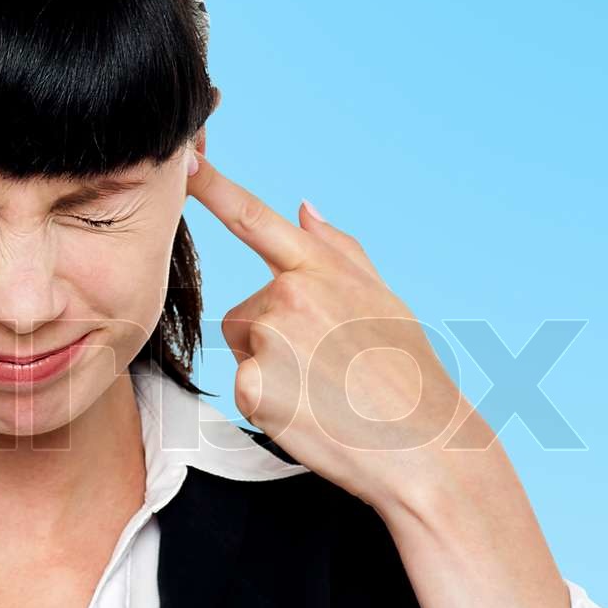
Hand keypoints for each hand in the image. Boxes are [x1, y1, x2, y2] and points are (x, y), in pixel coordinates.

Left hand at [186, 154, 480, 514]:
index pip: (255, 219)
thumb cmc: (406, 372)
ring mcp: (269, 342)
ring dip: (272, 370)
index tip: (185, 161)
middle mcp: (289, 296)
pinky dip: (271, 405)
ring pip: (245, 351)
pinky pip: (245, 389)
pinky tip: (312, 414)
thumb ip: (338, 250)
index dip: (215, 187)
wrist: (421, 446)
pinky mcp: (252, 388)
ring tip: (324, 390)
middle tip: (328, 367)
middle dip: (274, 337)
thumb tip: (303, 208)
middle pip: (246, 311)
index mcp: (321, 269)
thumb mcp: (383, 298)